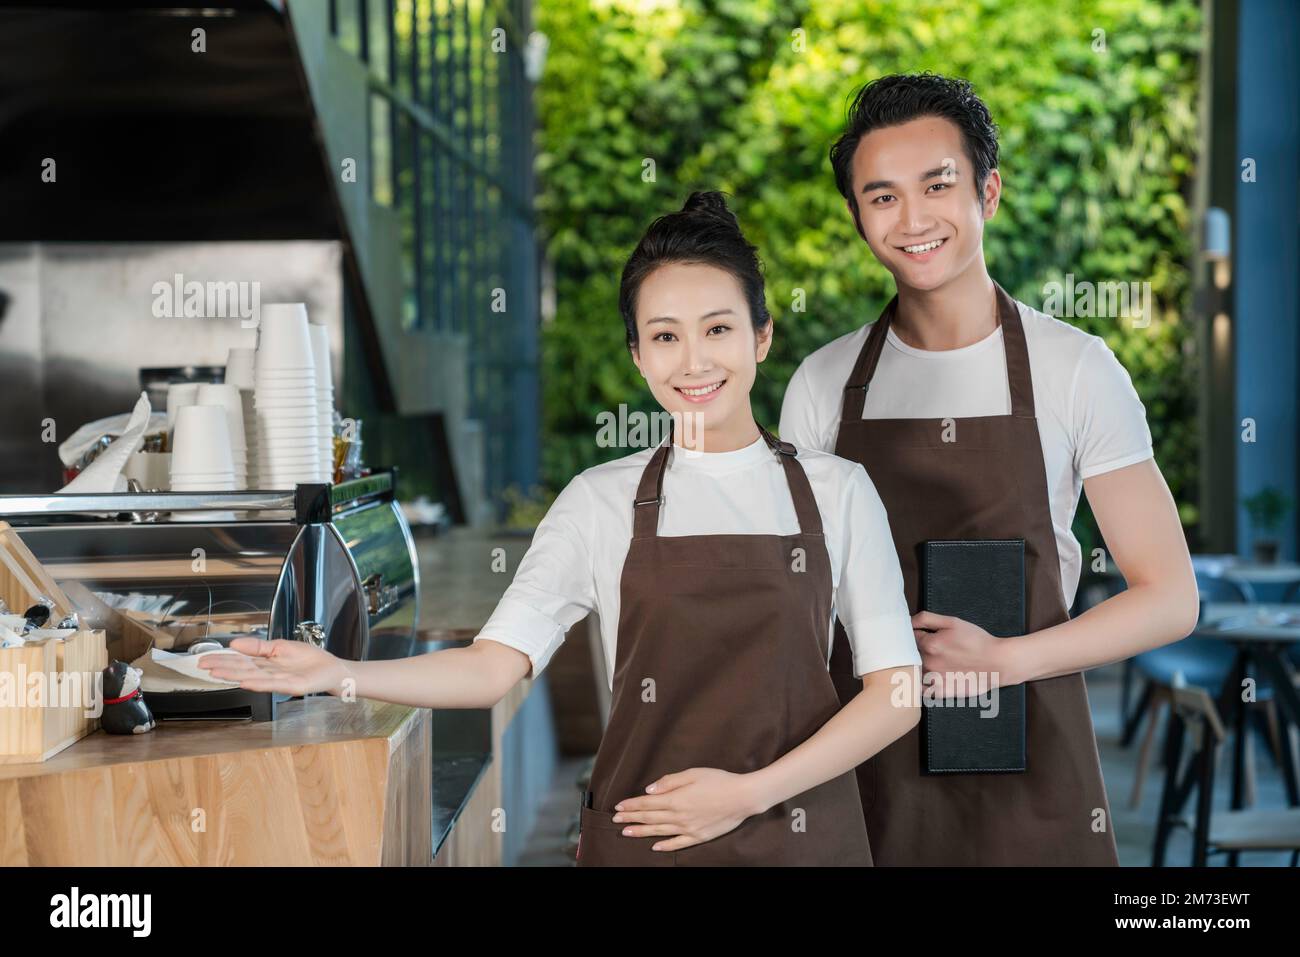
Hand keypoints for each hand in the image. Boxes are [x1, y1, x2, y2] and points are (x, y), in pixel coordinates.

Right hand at [197, 637, 352, 696]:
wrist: (332, 669)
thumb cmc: (309, 659)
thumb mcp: (281, 646)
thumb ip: (258, 647)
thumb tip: (235, 644)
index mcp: (267, 663)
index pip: (241, 660)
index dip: (223, 659)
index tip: (205, 658)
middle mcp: (270, 673)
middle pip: (242, 669)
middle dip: (222, 667)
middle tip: (202, 666)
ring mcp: (279, 681)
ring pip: (253, 677)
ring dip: (233, 676)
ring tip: (216, 673)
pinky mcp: (292, 686)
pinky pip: (272, 684)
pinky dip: (258, 683)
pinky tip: (244, 682)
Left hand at [611, 768, 761, 851]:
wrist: (743, 797)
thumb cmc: (719, 780)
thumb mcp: (693, 773)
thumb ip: (669, 782)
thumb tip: (649, 791)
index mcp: (676, 799)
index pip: (647, 804)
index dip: (631, 805)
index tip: (618, 806)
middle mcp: (680, 816)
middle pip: (650, 818)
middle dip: (631, 818)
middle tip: (616, 820)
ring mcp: (689, 828)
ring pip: (660, 832)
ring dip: (641, 832)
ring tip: (626, 832)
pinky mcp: (699, 836)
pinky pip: (678, 844)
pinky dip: (665, 846)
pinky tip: (655, 847)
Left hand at [911, 611, 1018, 696]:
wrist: (997, 662)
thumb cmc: (977, 641)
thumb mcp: (952, 622)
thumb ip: (926, 619)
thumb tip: (907, 621)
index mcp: (929, 644)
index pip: (909, 637)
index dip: (915, 634)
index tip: (923, 634)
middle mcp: (928, 662)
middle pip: (909, 654)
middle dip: (913, 649)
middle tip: (927, 648)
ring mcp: (933, 679)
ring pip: (913, 671)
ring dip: (915, 666)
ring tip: (932, 663)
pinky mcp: (940, 692)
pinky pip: (920, 691)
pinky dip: (918, 685)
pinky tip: (925, 679)